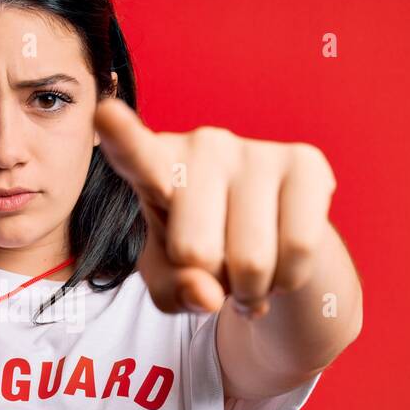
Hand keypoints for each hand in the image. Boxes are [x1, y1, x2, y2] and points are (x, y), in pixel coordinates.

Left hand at [93, 98, 335, 318]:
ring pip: (252, 261)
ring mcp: (254, 149)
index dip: (121, 135)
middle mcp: (202, 145)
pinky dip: (288, 278)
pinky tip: (280, 263)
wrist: (268, 235)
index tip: (105, 114)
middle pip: (196, 253)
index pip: (134, 152)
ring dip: (252, 288)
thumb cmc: (200, 251)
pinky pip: (298, 249)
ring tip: (248, 268)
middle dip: (210, 281)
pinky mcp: (304, 161)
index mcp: (153, 167)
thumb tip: (208, 295)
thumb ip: (173, 292)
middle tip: (218, 267)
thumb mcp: (169, 281)